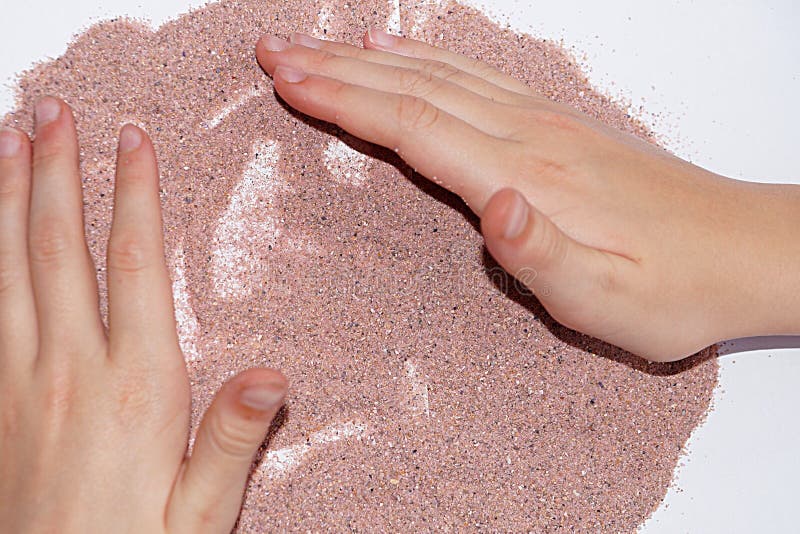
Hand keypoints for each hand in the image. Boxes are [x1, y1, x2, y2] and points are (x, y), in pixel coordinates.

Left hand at [0, 98, 286, 532]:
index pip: (134, 268)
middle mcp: (70, 372)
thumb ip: (231, 440)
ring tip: (7, 138)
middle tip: (56, 110)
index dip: (134, 197)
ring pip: (6, 268)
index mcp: (136, 389)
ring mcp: (18, 383)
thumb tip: (271, 375)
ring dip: (8, 197)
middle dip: (58, 172)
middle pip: (59, 249)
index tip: (132, 139)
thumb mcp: (201, 514)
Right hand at [256, 30, 799, 361]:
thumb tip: (492, 210)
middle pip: (413, 88)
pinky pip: (475, 79)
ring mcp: (542, 125)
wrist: (741, 251)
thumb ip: (543, 257)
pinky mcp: (555, 128)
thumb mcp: (609, 302)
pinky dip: (427, 60)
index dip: (345, 102)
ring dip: (369, 59)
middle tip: (274, 51)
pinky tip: (402, 52)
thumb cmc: (671, 289)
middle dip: (335, 70)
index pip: (415, 127)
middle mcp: (527, 137)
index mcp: (524, 178)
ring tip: (316, 46)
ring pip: (439, 76)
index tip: (286, 81)